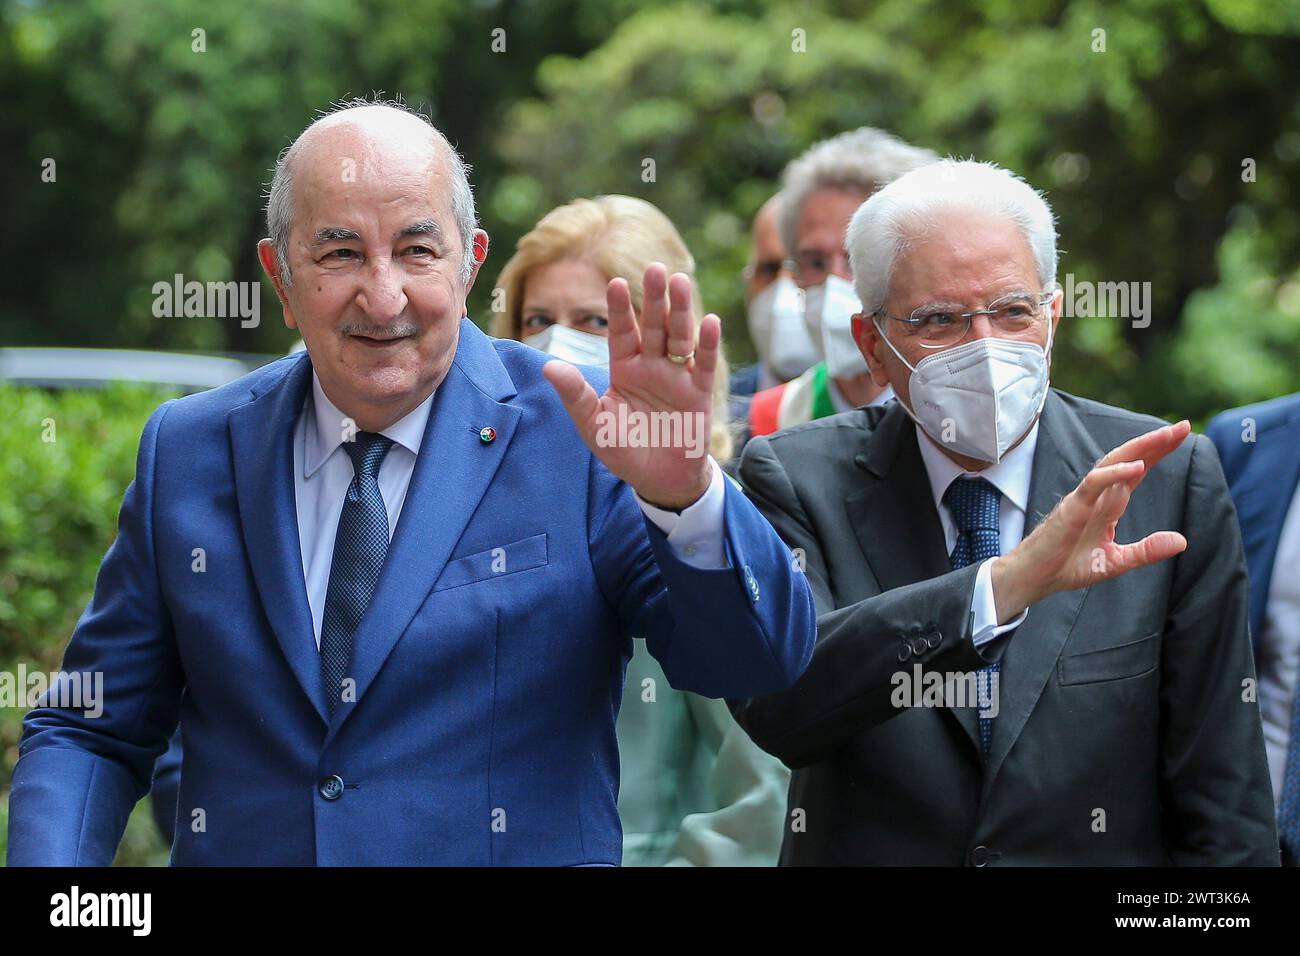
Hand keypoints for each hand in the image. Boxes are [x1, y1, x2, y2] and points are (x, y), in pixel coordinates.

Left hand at [544, 263, 717, 509]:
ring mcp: (677, 377)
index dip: (620, 309)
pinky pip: (703, 364)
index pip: (621, 332)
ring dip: (681, 311)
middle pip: (654, 326)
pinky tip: (709, 322)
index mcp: (624, 369)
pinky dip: (707, 344)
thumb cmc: (624, 451)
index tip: (616, 283)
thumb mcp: (594, 425)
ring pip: (680, 337)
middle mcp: (652, 366)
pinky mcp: (699, 393)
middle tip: (656, 268)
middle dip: (655, 298)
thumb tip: (550, 368)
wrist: (658, 480)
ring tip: (680, 282)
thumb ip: (575, 396)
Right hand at [990, 420, 1191, 622]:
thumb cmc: (1066, 566)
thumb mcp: (1116, 562)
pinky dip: (1114, 473)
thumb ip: (1147, 550)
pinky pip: (1094, 483)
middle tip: (1183, 426)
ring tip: (1164, 435)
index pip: (1137, 471)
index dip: (1157, 453)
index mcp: (1108, 505)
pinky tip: (1136, 466)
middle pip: (1129, 460)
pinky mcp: (1073, 507)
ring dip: (1139, 448)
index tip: (1182, 436)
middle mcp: (1098, 495)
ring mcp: (1084, 498)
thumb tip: (1182, 541)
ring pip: (1113, 463)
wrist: (1035, 578)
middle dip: (1155, 442)